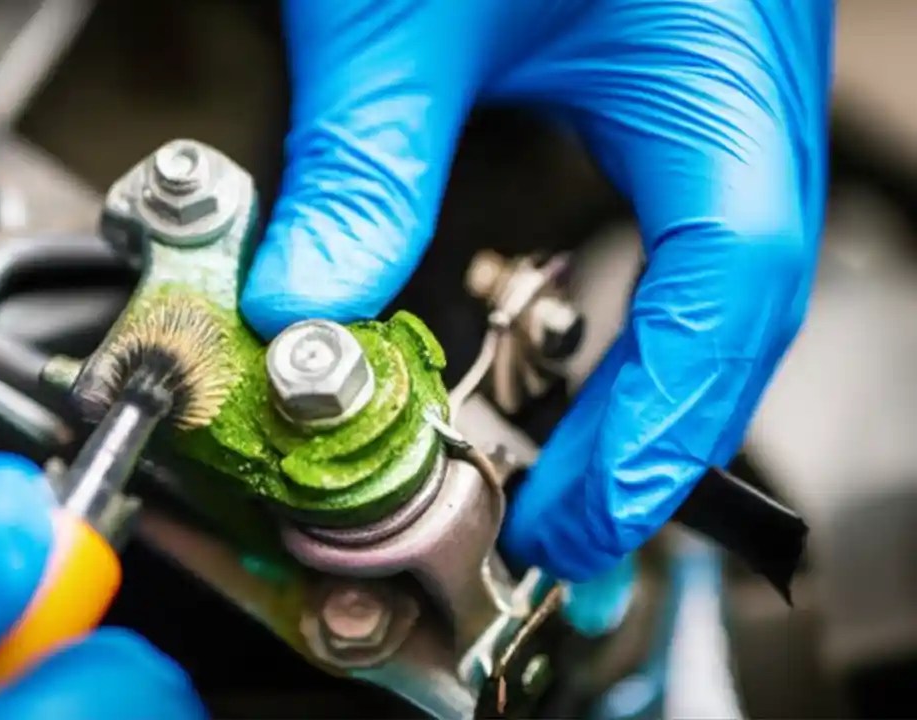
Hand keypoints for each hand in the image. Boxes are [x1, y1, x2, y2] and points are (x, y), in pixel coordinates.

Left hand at [242, 0, 831, 580]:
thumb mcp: (396, 10)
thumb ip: (360, 165)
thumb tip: (301, 312)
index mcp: (717, 56)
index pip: (725, 281)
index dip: (653, 427)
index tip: (563, 524)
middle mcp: (751, 78)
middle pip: (743, 304)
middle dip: (660, 439)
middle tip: (568, 542)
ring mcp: (731, 83)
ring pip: (730, 280)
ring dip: (657, 394)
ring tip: (576, 489)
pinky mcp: (688, 83)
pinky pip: (696, 230)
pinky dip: (642, 322)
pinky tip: (583, 373)